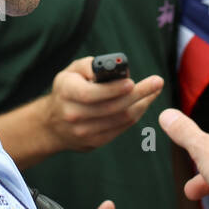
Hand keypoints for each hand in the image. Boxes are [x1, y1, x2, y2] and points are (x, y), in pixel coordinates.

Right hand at [44, 57, 163, 152]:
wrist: (51, 125)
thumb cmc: (67, 90)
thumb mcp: (71, 71)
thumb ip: (91, 66)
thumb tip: (118, 69)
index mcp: (66, 92)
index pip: (91, 94)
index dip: (113, 89)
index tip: (132, 82)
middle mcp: (73, 114)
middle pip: (112, 107)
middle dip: (139, 94)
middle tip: (157, 82)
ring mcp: (84, 132)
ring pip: (121, 119)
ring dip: (142, 103)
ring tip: (154, 90)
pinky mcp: (94, 142)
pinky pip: (121, 128)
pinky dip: (136, 114)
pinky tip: (144, 103)